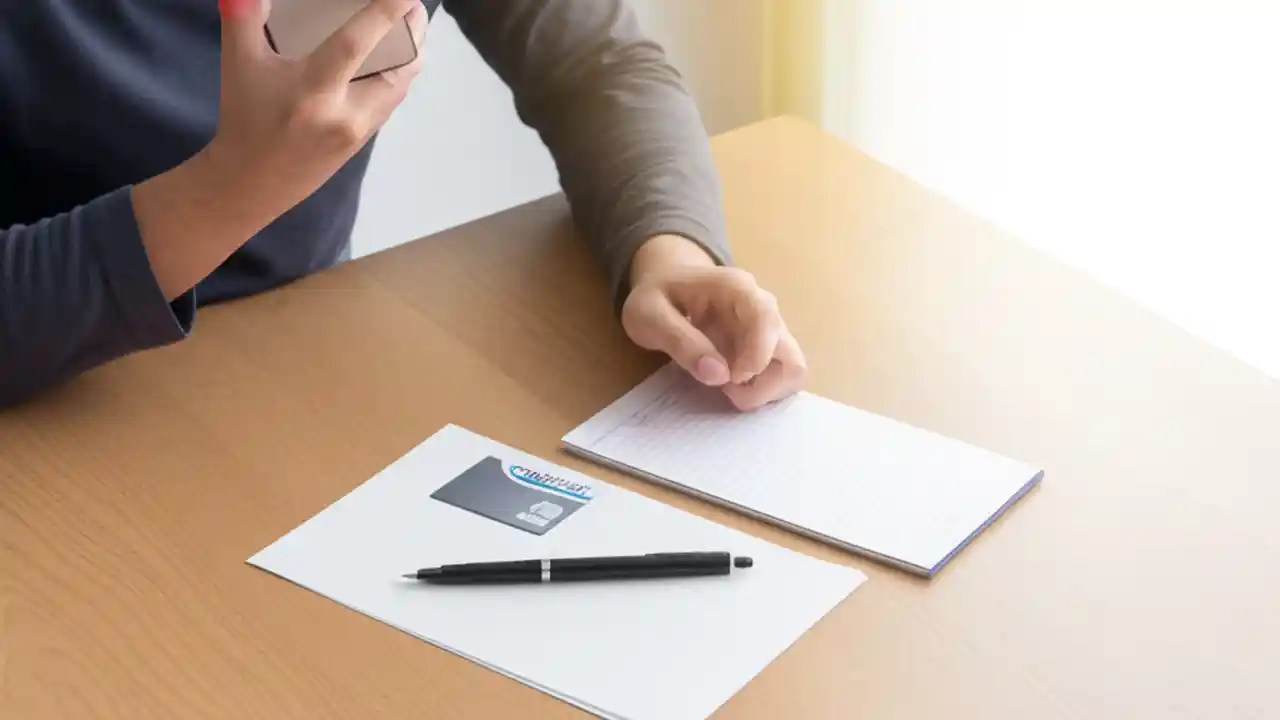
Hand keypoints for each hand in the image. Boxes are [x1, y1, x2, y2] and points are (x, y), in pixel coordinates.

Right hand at [133, 0, 426, 299]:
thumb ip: (242, 20)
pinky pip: (393, 100)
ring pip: (402, 85)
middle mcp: (345, 113)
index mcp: (313, 90)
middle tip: (411, 3)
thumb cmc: (245, 119)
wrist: (252, 183)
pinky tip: (396, 55)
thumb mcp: (239, 65)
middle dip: (413, 32)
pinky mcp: (365, 139)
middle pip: (399, 67)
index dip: (386, 12)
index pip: (358, 42)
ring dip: (411, 53)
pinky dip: (400, 74)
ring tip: (409, 24)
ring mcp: (360, 129)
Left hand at [622, 235, 808, 410]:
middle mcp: (763, 307)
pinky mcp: (766, 348)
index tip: (731, 379)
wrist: (667, 284)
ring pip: (791, 369)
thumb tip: (717, 375)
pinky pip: (780, 375)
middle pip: (790, 355)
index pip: (766, 319)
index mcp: (737, 289)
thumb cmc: (656, 296)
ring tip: (728, 388)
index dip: (756, 356)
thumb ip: (680, 341)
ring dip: (764, 389)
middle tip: (726, 389)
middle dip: (763, 385)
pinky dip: (761, 388)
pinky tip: (731, 385)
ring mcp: (768, 329)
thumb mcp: (648, 315)